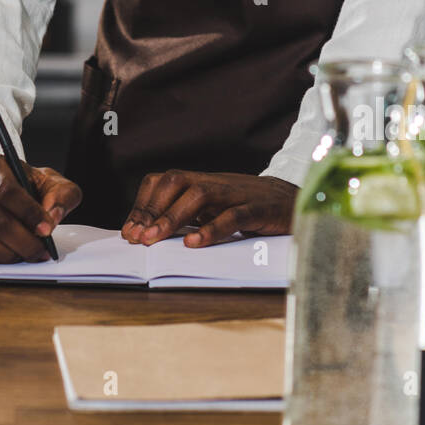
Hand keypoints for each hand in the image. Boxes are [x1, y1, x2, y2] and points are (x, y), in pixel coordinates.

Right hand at [0, 154, 80, 263]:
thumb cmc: (17, 185)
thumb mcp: (44, 180)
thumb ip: (61, 193)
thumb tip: (53, 216)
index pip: (6, 191)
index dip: (29, 214)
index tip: (47, 230)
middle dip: (23, 242)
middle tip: (41, 252)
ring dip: (6, 255)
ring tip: (25, 256)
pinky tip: (5, 258)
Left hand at [121, 171, 297, 247]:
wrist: (295, 200)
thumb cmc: (249, 206)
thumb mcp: (215, 208)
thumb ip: (189, 216)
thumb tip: (151, 233)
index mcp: (203, 182)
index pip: (163, 181)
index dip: (143, 204)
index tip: (129, 232)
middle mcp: (216, 183)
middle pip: (175, 182)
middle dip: (151, 209)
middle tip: (137, 238)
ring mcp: (237, 194)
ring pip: (199, 195)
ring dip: (172, 217)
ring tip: (154, 239)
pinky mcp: (258, 209)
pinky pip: (233, 215)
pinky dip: (212, 228)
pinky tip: (194, 243)